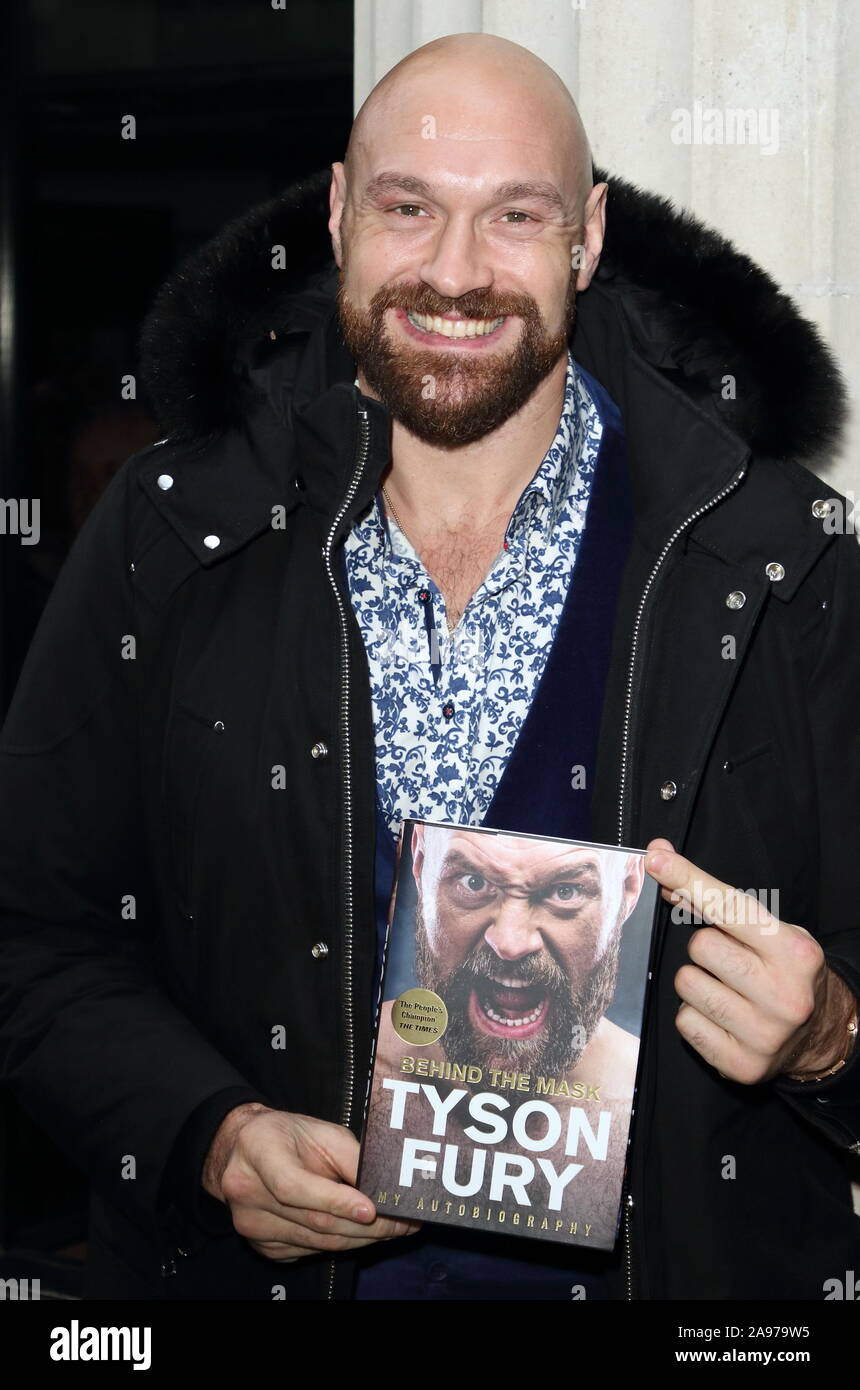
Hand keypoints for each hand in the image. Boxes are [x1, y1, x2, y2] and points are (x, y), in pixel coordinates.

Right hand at [203, 1104, 420, 1260]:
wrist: (247, 1150)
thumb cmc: (290, 1136)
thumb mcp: (323, 1132)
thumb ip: (351, 1159)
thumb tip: (384, 1190)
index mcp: (258, 1151)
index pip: (294, 1186)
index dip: (334, 1201)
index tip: (370, 1210)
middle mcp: (246, 1192)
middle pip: (312, 1221)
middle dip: (366, 1226)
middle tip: (403, 1223)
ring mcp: (252, 1225)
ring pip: (317, 1242)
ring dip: (360, 1239)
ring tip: (393, 1229)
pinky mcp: (263, 1246)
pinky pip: (310, 1251)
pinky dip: (340, 1243)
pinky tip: (360, 1232)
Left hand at [644, 839, 857, 1083]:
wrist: (822, 1033)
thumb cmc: (786, 972)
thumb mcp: (769, 932)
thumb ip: (717, 902)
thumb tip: (663, 866)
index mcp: (796, 954)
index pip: (731, 908)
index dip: (690, 879)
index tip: (656, 858)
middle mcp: (784, 995)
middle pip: (700, 947)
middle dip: (705, 948)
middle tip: (730, 961)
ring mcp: (763, 1034)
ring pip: (686, 984)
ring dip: (696, 981)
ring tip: (727, 989)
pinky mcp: (741, 1065)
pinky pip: (684, 1021)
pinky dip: (695, 1014)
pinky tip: (722, 1017)